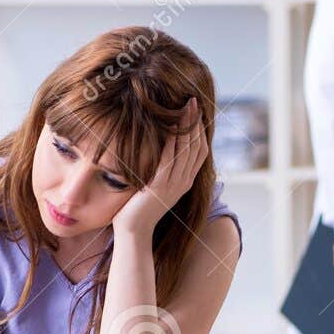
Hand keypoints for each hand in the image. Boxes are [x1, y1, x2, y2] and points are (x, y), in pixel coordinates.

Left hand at [113, 98, 208, 236]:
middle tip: (193, 100)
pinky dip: (173, 140)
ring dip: (187, 125)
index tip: (195, 111)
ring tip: (186, 106)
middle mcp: (184, 181)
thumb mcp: (155, 186)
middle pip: (196, 146)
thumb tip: (159, 150)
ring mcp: (174, 183)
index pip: (200, 151)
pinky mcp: (160, 185)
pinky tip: (171, 124)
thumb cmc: (138, 209)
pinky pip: (170, 158)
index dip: (199, 130)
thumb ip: (161, 170)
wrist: (134, 232)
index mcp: (185, 181)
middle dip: (195, 122)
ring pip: (187, 149)